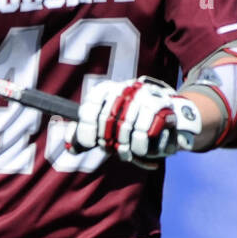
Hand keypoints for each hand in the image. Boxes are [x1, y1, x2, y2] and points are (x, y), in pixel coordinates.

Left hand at [66, 76, 201, 166]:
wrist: (166, 121)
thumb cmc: (131, 127)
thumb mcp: (106, 130)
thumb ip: (86, 137)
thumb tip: (70, 147)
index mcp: (107, 89)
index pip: (89, 108)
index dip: (87, 130)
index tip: (92, 143)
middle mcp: (123, 87)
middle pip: (106, 120)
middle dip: (108, 141)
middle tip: (115, 149)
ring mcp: (142, 93)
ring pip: (125, 128)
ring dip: (126, 147)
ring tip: (129, 151)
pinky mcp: (161, 103)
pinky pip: (145, 131)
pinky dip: (141, 147)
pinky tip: (143, 149)